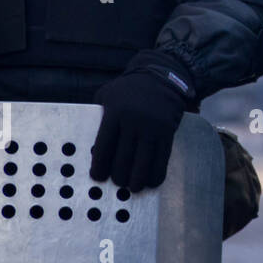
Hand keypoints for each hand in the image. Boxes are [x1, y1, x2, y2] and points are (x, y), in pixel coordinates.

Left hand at [91, 53, 191, 190]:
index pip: (104, 146)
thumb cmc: (130, 89)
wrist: (163, 76)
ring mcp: (152, 127)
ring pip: (143, 161)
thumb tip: (94, 147)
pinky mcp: (168, 131)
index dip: (100, 166)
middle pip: (123, 158)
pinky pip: (162, 157)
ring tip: (133, 187)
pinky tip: (153, 181)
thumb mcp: (109, 95)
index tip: (98, 177)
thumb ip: (99, 116)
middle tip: (118, 182)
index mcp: (115, 112)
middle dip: (119, 176)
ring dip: (137, 179)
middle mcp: (134, 121)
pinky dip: (157, 172)